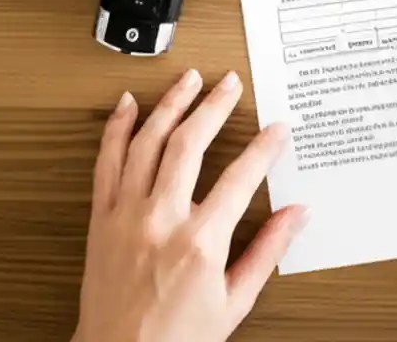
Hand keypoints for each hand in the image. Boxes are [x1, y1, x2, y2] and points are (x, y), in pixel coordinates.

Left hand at [73, 70, 308, 341]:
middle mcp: (161, 221)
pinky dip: (116, 129)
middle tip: (230, 84)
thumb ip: (266, 252)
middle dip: (214, 107)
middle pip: (190, 144)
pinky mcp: (100, 220)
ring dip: (169, 104)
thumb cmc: (175, 340)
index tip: (277, 130)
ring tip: (187, 80)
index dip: (264, 148)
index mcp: (200, 243)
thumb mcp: (234, 302)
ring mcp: (126, 216)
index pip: (241, 177)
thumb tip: (296, 215)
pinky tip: (128, 106)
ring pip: (148, 143)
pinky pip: (106, 163)